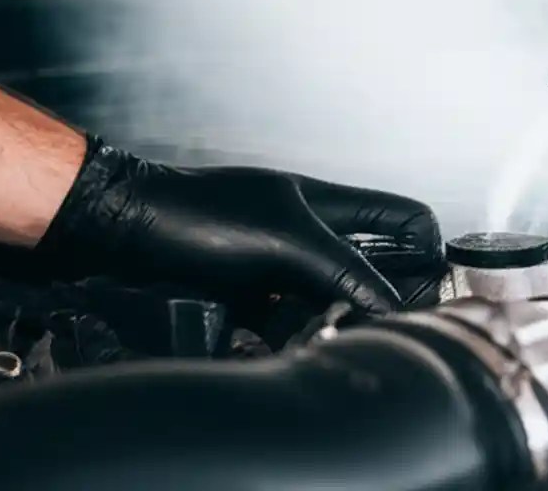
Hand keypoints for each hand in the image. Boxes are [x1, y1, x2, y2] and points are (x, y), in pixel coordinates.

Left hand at [37, 136, 442, 313]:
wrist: (119, 229)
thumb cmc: (199, 215)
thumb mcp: (287, 243)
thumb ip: (346, 273)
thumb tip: (391, 308)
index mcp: (332, 205)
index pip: (407, 219)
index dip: (427, 248)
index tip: (426, 287)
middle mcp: (313, 233)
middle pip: (374, 268)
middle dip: (378, 298)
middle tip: (375, 325)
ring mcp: (280, 264)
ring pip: (331, 300)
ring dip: (331, 320)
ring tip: (323, 334)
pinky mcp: (249, 294)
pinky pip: (286, 322)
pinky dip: (288, 335)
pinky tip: (279, 342)